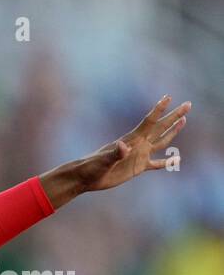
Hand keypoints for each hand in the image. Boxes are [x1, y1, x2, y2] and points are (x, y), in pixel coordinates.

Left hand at [42, 95, 189, 206]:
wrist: (85, 177)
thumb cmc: (92, 167)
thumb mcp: (103, 161)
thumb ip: (115, 153)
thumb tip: (123, 146)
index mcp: (131, 140)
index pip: (148, 122)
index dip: (158, 109)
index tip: (168, 97)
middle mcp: (138, 145)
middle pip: (160, 127)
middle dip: (174, 116)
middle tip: (188, 104)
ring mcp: (139, 155)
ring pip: (161, 142)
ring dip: (173, 132)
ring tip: (184, 121)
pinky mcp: (138, 168)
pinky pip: (156, 164)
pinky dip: (167, 162)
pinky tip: (177, 159)